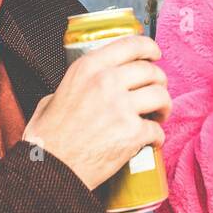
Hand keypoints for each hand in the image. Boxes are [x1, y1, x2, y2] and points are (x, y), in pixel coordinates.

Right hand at [22, 35, 170, 190]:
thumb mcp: (54, 96)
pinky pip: (158, 130)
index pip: (130, 45)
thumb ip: (76, 85)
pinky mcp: (132, 132)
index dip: (149, 48)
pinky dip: (157, 137)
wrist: (50, 168)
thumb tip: (87, 86)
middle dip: (159, 82)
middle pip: (151, 71)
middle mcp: (106, 81)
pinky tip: (150, 141)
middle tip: (155, 94)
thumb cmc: (48, 137)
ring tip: (157, 116)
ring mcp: (121, 107)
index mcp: (87, 68)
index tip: (155, 54)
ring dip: (164, 107)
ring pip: (161, 96)